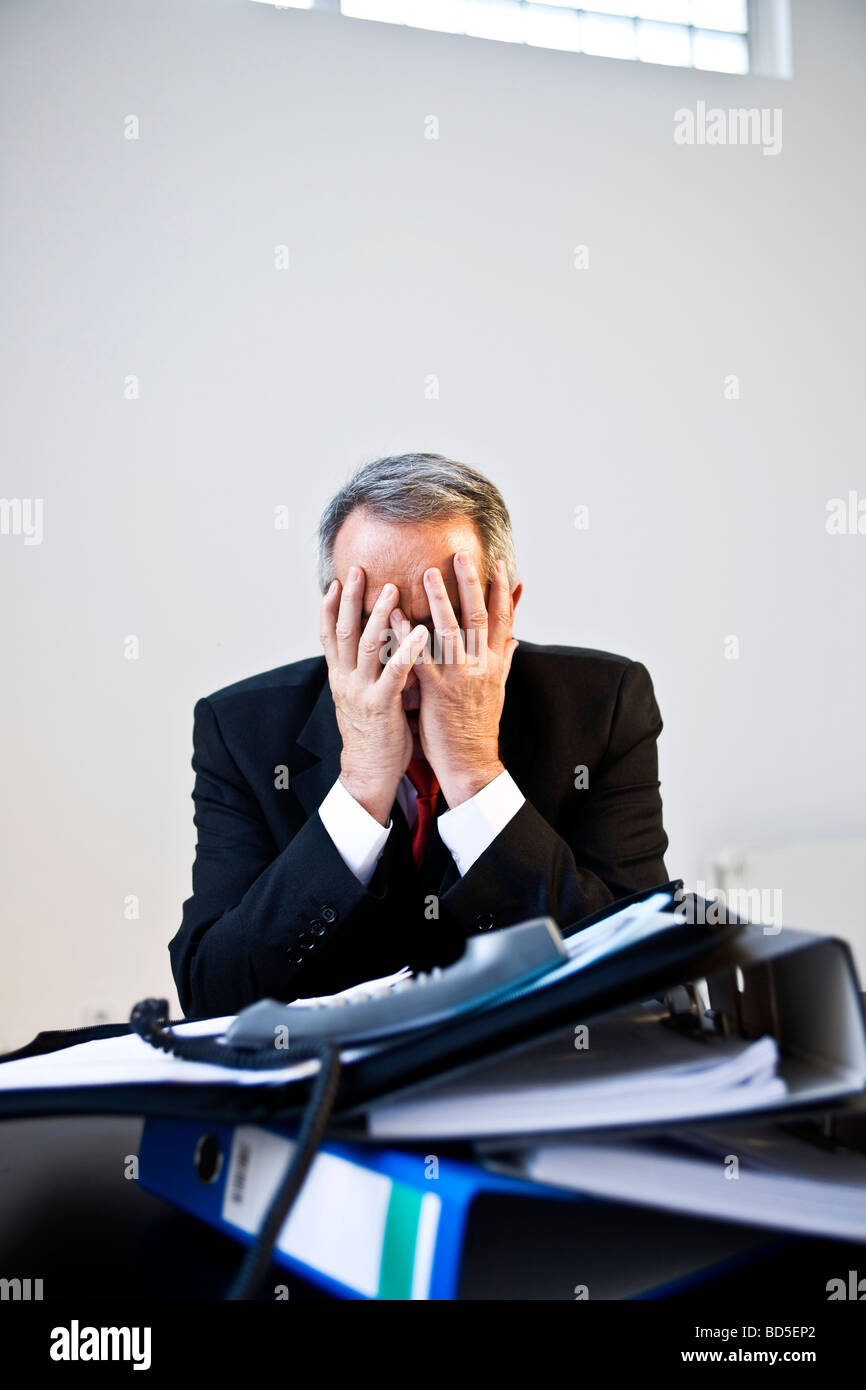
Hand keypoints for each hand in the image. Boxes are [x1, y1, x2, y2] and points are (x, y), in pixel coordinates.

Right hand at [320, 566, 428, 824]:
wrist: (368, 774)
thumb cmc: (374, 734)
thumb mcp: (365, 696)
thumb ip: (371, 671)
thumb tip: (380, 646)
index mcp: (340, 678)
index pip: (329, 635)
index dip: (329, 607)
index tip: (335, 581)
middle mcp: (345, 680)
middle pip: (343, 630)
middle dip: (349, 598)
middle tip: (356, 569)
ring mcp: (361, 692)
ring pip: (365, 644)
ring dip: (378, 613)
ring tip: (392, 587)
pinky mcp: (381, 705)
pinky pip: (394, 671)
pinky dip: (406, 648)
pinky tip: (419, 630)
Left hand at [391, 554, 518, 806]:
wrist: (471, 762)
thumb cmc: (479, 725)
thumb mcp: (497, 688)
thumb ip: (503, 658)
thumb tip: (515, 636)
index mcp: (495, 663)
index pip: (503, 618)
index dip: (502, 590)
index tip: (500, 562)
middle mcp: (481, 666)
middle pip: (478, 617)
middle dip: (470, 583)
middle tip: (460, 553)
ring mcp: (459, 679)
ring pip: (450, 632)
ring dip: (438, 600)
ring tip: (427, 572)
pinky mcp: (436, 694)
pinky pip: (420, 659)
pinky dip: (406, 636)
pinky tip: (395, 616)